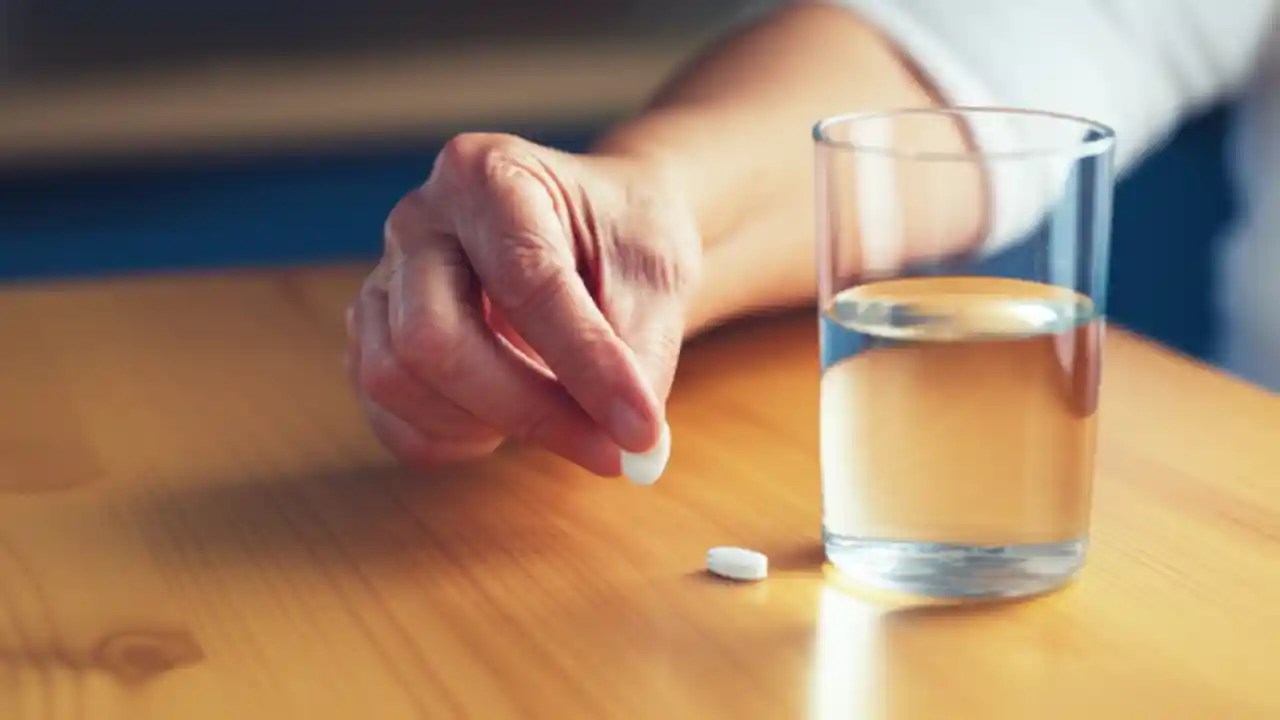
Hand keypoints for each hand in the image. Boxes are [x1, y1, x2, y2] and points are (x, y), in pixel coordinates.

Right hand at [347, 133, 700, 475]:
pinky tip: (508, 426)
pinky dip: (453, 441)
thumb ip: (640, 356)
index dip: (584, 364)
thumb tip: (632, 447)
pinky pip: (389, 417)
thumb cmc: (622, 241)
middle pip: (433, 337)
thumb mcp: (656, 277)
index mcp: (488, 174)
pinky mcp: (372, 339)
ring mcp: (381, 282)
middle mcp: (418, 221)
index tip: (640, 429)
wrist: (594, 234)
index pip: (525, 282)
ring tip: (563, 419)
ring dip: (488, 425)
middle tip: (611, 453)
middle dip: (527, 410)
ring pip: (398, 380)